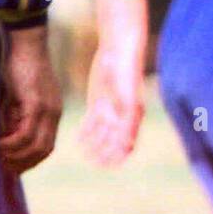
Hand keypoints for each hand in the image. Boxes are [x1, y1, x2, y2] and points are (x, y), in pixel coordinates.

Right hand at [0, 25, 62, 172]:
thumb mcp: (18, 99)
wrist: (26, 44)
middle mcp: (55, 112)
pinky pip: (26, 132)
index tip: (11, 166)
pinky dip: (12, 143)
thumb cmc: (19, 68)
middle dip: (23, 164)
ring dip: (16, 156)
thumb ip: (15, 119)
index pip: (47, 146)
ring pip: (36, 145)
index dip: (29, 160)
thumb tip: (5, 141)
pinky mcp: (36, 102)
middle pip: (44, 150)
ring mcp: (48, 108)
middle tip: (2, 167)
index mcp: (53, 111)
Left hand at [80, 38, 145, 166]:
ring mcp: (110, 109)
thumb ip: (128, 121)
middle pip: (113, 144)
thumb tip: (128, 145)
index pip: (127, 146)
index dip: (118, 157)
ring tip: (85, 152)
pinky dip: (86, 133)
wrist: (120, 49)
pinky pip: (92, 123)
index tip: (106, 165)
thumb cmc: (128, 71)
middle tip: (92, 161)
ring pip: (101, 136)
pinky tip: (79, 139)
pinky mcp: (98, 102)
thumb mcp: (128, 97)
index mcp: (133, 117)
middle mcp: (122, 115)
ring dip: (94, 146)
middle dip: (103, 155)